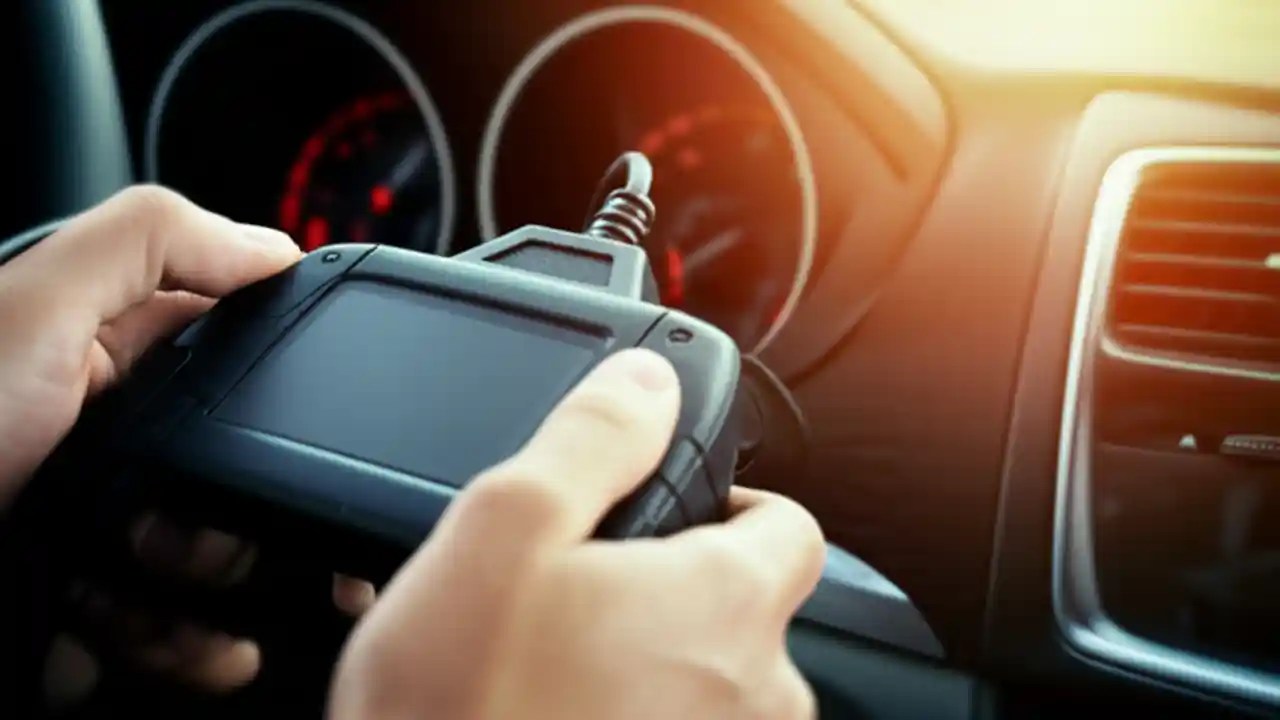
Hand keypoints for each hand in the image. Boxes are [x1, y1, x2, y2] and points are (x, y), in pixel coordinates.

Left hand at [0, 186, 374, 705]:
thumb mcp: (32, 306)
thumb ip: (152, 243)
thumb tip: (275, 248)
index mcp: (98, 348)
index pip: (228, 340)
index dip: (282, 367)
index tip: (326, 402)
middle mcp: (105, 431)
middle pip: (236, 459)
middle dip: (249, 499)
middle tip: (202, 519)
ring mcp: (98, 520)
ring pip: (215, 548)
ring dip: (230, 582)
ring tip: (184, 594)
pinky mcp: (86, 598)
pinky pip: (173, 620)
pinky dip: (198, 642)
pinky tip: (206, 649)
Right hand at [330, 349, 825, 719]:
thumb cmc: (462, 716)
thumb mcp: (503, 533)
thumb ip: (592, 439)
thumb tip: (648, 381)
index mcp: (726, 604)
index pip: (792, 526)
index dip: (736, 506)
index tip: (675, 515)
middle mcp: (756, 695)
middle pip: (751, 614)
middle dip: (678, 595)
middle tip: (581, 600)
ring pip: (715, 691)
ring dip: (655, 673)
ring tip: (555, 674)